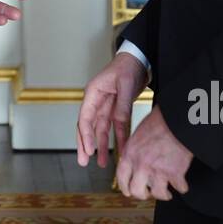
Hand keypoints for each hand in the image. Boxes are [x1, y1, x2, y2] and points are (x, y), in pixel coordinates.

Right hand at [76, 52, 147, 168]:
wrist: (139, 60)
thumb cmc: (128, 67)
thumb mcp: (125, 84)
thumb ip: (121, 105)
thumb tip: (118, 123)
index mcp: (93, 93)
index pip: (84, 118)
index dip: (85, 136)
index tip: (88, 150)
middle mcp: (96, 101)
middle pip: (87, 127)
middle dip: (85, 145)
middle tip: (83, 162)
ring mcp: (105, 106)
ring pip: (100, 130)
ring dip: (101, 146)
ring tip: (101, 163)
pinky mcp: (116, 109)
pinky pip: (115, 127)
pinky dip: (118, 138)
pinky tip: (120, 150)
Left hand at [116, 106, 192, 200]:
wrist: (178, 119)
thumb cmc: (159, 121)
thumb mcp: (137, 134)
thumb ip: (133, 151)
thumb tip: (132, 163)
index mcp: (130, 154)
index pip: (122, 178)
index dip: (125, 188)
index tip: (128, 192)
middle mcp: (141, 164)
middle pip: (137, 192)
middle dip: (143, 195)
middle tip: (148, 193)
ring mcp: (158, 170)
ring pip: (158, 194)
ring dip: (164, 194)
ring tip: (167, 192)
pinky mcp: (175, 173)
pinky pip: (179, 188)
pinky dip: (182, 187)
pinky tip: (181, 183)